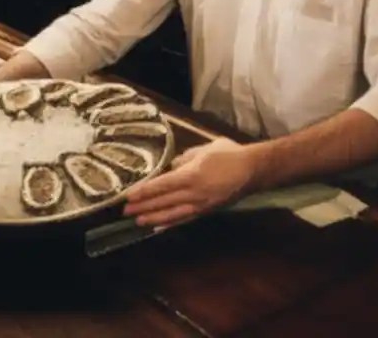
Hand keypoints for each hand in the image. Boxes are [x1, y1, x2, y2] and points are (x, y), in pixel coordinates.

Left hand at [123, 138, 256, 228]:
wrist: (253, 170)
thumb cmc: (228, 154)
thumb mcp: (203, 149)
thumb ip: (185, 158)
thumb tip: (171, 166)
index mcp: (191, 175)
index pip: (161, 186)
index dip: (144, 192)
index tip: (128, 197)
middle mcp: (193, 193)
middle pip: (163, 202)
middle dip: (143, 207)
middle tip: (125, 212)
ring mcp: (200, 204)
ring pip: (172, 214)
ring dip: (153, 218)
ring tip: (138, 221)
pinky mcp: (207, 210)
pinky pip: (186, 218)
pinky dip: (171, 224)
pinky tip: (160, 227)